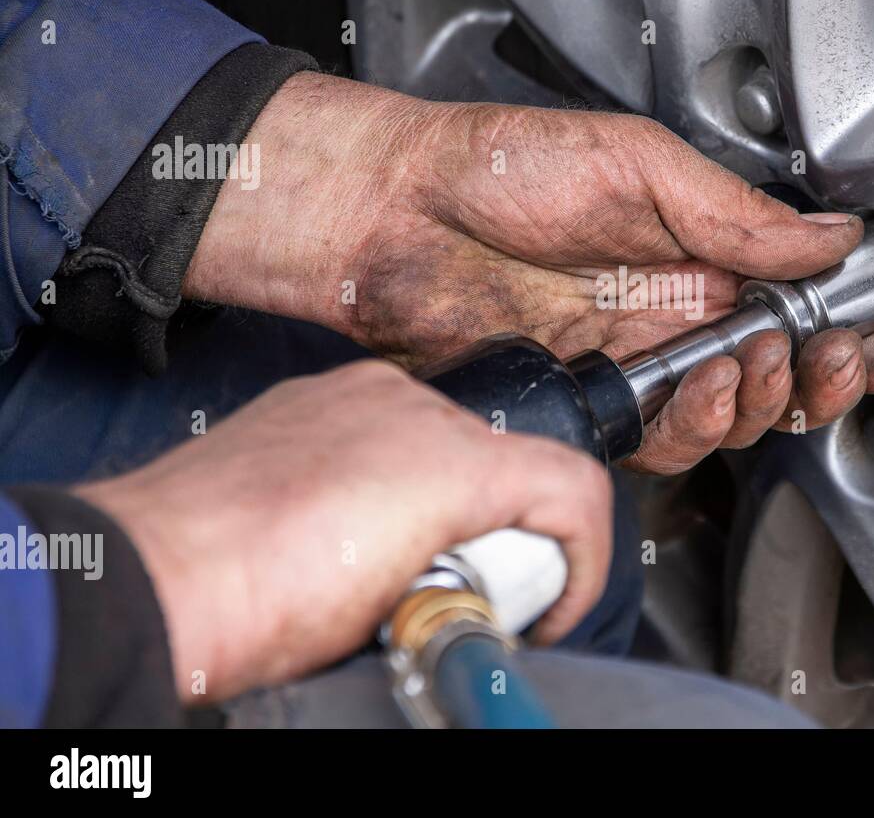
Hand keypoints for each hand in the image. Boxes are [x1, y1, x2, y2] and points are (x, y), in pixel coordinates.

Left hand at [77, 359, 611, 702]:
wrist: (146, 576)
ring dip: (449, 506)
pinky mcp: (313, 400)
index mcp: (453, 461)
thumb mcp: (399, 618)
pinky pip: (386, 431)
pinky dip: (394, 479)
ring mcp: (357, 396)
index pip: (576, 490)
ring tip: (395, 568)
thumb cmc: (255, 605)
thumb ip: (476, 590)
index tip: (553, 606)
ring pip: (448, 445)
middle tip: (463, 597)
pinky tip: (348, 531)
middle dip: (506, 537)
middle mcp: (412, 408)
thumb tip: (499, 609)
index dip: (585, 562)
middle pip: (513, 468)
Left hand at [184, 74, 873, 473]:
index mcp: (697, 249)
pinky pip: (659, 439)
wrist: (397, 211)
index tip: (871, 333)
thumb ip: (735, 213)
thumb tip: (829, 235)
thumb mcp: (637, 164)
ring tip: (758, 361)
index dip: (841, 326)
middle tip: (828, 357)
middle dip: (817, 377)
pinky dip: (694, 427)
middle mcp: (673, 313)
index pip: (793, 301)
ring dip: (760, 402)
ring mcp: (633, 361)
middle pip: (775, 374)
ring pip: (727, 418)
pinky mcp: (588, 401)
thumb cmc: (500, 167)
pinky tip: (699, 390)